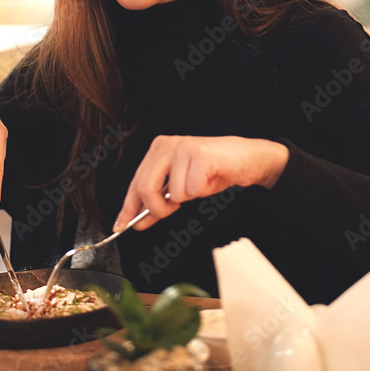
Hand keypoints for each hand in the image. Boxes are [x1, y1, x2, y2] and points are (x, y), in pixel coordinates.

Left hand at [114, 135, 288, 231]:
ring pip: (174, 193)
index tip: (121, 225)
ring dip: (189, 197)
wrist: (247, 158)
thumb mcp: (181, 186)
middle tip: (171, 210)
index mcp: (158, 149)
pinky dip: (203, 191)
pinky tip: (211, 179)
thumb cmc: (214, 170)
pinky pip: (193, 190)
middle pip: (145, 188)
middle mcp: (167, 145)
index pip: (136, 182)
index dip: (128, 207)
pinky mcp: (200, 156)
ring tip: (201, 183)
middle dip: (157, 209)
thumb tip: (138, 219)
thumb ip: (159, 200)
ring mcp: (183, 148)